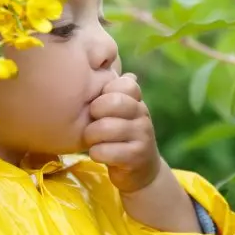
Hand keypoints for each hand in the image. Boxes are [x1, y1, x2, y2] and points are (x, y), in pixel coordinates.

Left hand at [84, 73, 160, 192]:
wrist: (139, 170)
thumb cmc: (119, 136)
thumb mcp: (116, 112)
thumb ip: (111, 91)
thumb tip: (112, 64)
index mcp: (135, 99)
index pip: (125, 84)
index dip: (105, 93)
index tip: (98, 105)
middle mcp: (142, 114)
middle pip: (114, 102)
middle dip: (95, 113)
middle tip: (92, 122)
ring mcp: (142, 135)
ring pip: (106, 128)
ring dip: (92, 136)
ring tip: (92, 141)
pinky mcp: (136, 157)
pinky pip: (106, 151)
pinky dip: (97, 153)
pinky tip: (99, 154)